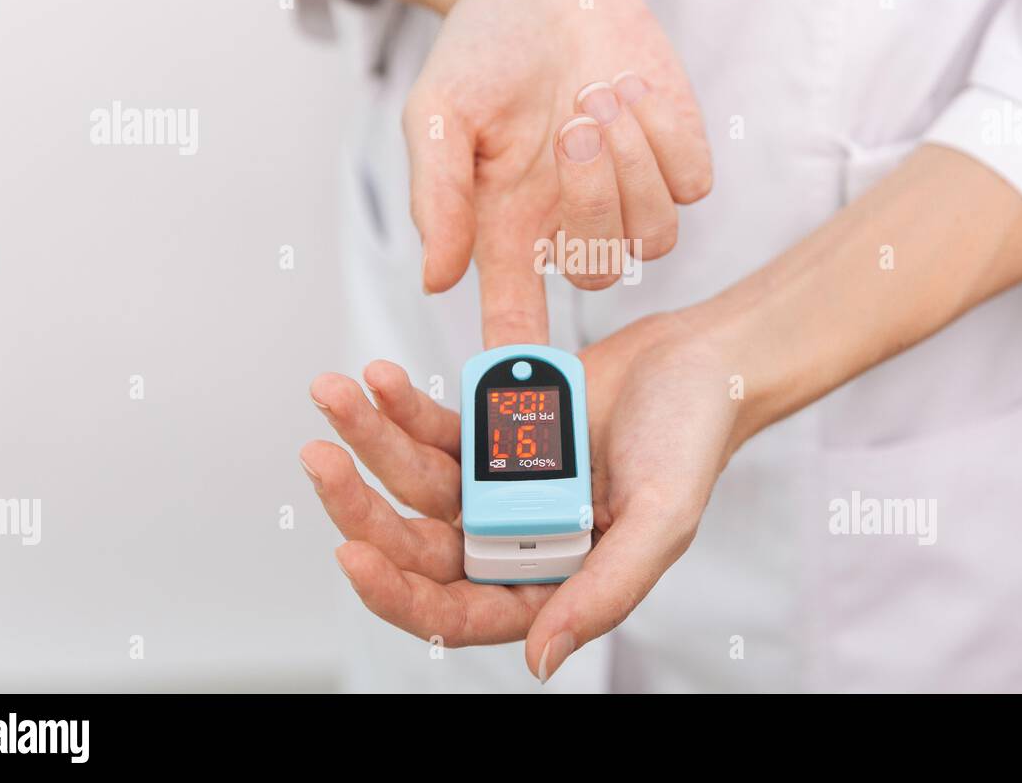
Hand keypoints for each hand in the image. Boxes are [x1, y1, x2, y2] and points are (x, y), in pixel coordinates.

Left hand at [301, 312, 738, 682]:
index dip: (397, 594)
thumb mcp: (661, 523)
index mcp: (552, 579)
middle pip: (416, 543)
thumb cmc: (691, 441)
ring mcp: (497, 486)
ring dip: (369, 441)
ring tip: (338, 395)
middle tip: (322, 459)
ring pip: (412, 481)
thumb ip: (605, 592)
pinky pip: (433, 428)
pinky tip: (382, 380)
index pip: (456, 611)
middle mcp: (515, 540)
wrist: (699, 361)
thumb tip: (542, 660)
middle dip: (361, 506)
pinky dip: (403, 407)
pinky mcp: (491, 434)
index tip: (351, 554)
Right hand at [405, 0, 712, 346]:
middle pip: (601, 274)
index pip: (519, 324)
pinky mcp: (676, 158)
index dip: (528, 366)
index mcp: (509, 234)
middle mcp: (571, 230)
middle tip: (570, 123)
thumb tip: (435, 281)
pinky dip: (665, 135)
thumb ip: (435, 195)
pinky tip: (632, 88)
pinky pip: (692, 182)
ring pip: (655, 236)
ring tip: (599, 94)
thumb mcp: (436, 115)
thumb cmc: (480, 54)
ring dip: (632, 163)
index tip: (532, 397)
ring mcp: (629, 197)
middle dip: (592, 199)